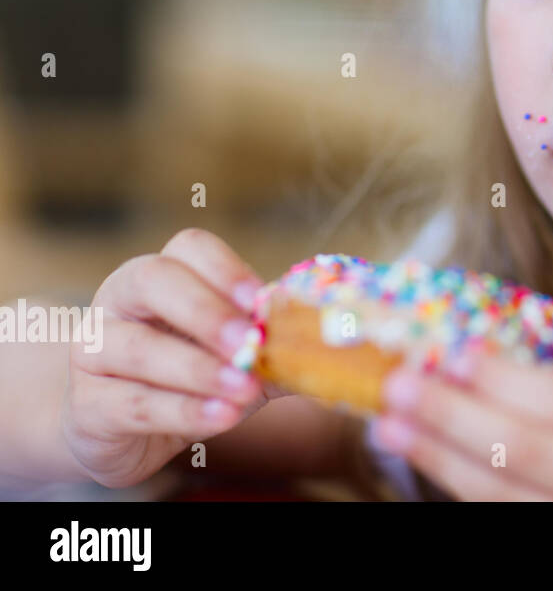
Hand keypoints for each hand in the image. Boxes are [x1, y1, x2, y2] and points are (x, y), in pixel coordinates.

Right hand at [59, 228, 280, 487]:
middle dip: (206, 311)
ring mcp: (93, 351)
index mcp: (161, 275)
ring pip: (139, 349)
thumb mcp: (240, 353)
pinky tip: (221, 417)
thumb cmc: (195, 375)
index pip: (188, 248)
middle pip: (152, 280)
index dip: (226, 269)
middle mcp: (119, 302)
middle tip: (249, 344)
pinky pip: (133, 403)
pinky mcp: (86, 406)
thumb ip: (279, 340)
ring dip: (199, 370)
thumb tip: (335, 332)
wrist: (129, 433)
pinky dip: (182, 411)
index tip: (263, 303)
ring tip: (244, 390)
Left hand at [373, 354, 552, 500]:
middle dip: (452, 415)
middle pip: (526, 452)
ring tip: (394, 427)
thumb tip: (545, 369)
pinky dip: (477, 501)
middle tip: (398, 383)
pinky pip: (522, 533)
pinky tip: (441, 472)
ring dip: (443, 462)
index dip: (502, 379)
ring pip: (511, 502)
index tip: (451, 351)